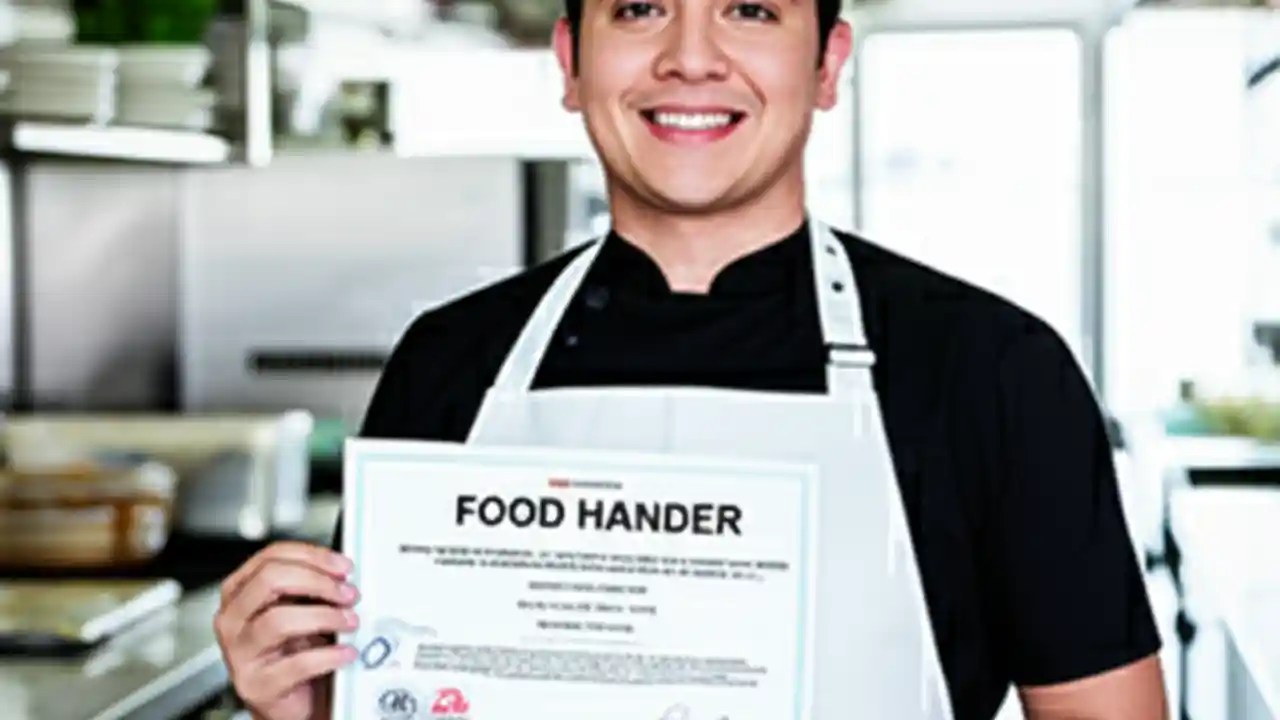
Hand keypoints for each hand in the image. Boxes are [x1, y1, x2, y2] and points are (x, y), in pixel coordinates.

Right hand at [214, 541, 360, 719]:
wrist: (295, 702)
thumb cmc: (296, 651)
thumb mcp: (299, 610)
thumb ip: (311, 588)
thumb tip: (343, 572)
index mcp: (239, 593)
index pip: (270, 558)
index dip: (311, 556)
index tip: (342, 566)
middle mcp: (232, 620)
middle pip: (270, 581)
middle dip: (318, 582)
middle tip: (348, 593)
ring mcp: (240, 655)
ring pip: (279, 620)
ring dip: (325, 616)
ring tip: (350, 622)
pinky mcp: (257, 686)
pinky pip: (296, 664)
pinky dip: (329, 656)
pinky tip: (346, 653)